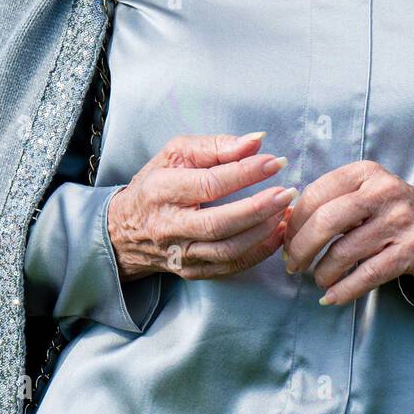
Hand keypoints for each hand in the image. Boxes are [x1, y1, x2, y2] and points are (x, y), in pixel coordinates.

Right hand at [107, 132, 296, 282]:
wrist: (125, 229)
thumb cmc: (156, 184)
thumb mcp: (176, 154)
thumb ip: (216, 145)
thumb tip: (256, 141)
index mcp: (161, 191)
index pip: (209, 184)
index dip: (246, 173)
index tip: (276, 162)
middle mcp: (169, 226)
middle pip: (219, 223)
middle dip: (259, 208)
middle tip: (288, 192)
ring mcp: (180, 254)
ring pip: (227, 251)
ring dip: (263, 232)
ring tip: (286, 210)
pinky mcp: (191, 272)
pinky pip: (230, 267)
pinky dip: (258, 252)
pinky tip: (277, 232)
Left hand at [281, 161, 413, 305]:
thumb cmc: (392, 213)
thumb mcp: (366, 192)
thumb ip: (332, 200)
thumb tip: (285, 221)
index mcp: (366, 172)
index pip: (316, 193)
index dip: (294, 221)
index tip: (286, 240)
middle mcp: (383, 192)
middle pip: (326, 221)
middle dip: (301, 247)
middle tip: (293, 265)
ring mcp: (399, 221)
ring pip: (344, 252)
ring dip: (322, 272)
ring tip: (317, 279)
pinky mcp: (411, 251)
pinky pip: (367, 275)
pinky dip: (344, 290)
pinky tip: (331, 296)